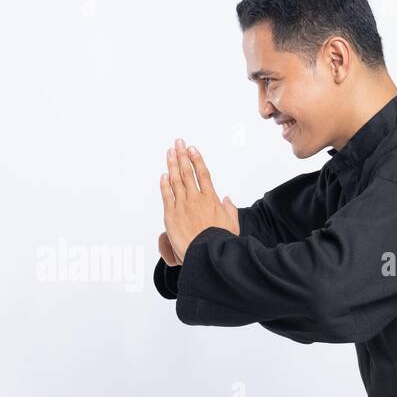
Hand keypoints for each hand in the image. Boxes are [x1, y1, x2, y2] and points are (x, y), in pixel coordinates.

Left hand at [159, 138, 238, 260]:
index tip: (193, 149)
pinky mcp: (171, 215)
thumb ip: (229, 209)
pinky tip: (163, 175)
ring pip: (176, 180)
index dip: (197, 160)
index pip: (203, 174)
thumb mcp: (232, 224)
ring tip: (169, 152)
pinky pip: (166, 196)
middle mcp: (196, 199)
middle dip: (182, 155)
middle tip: (178, 142)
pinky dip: (164, 184)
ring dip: (172, 164)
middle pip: (187, 172)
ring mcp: (182, 206)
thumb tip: (227, 199)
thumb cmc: (221, 242)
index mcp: (211, 199)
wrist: (207, 254)